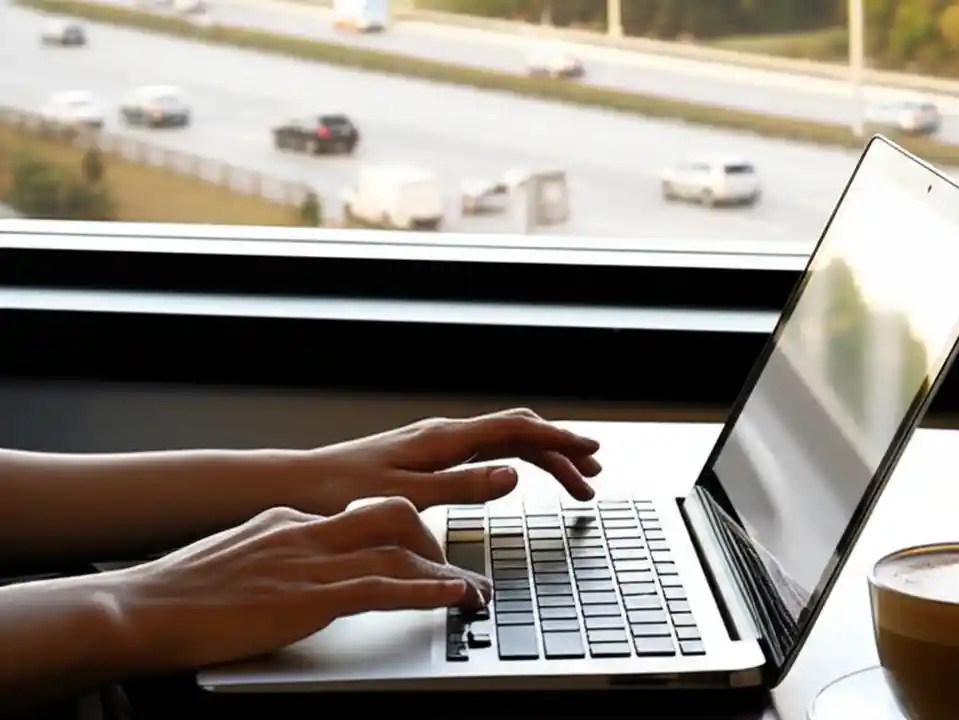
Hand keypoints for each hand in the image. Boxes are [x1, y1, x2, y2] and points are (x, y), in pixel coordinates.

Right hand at [107, 497, 488, 673]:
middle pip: (394, 515)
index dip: (403, 534)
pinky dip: (426, 592)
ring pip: (399, 550)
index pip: (361, 516)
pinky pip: (384, 589)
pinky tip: (453, 598)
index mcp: (290, 521)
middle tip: (458, 569)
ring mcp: (310, 563)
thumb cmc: (179, 594)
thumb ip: (275, 559)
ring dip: (446, 571)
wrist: (141, 608)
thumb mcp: (238, 560)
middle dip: (435, 541)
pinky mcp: (309, 598)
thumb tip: (295, 574)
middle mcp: (307, 531)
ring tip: (474, 592)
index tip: (425, 550)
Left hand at [308, 408, 602, 511]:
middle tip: (592, 477)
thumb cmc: (341, 494)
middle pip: (519, 433)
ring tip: (572, 482)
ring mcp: (437, 442)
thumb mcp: (407, 498)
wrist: (299, 484)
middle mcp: (445, 434)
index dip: (560, 442)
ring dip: (542, 458)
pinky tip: (521, 476)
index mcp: (445, 439)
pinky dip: (516, 461)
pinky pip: (486, 451)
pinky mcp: (427, 455)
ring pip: (505, 442)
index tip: (592, 453)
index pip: (518, 431)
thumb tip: (514, 475)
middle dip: (561, 451)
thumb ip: (463, 486)